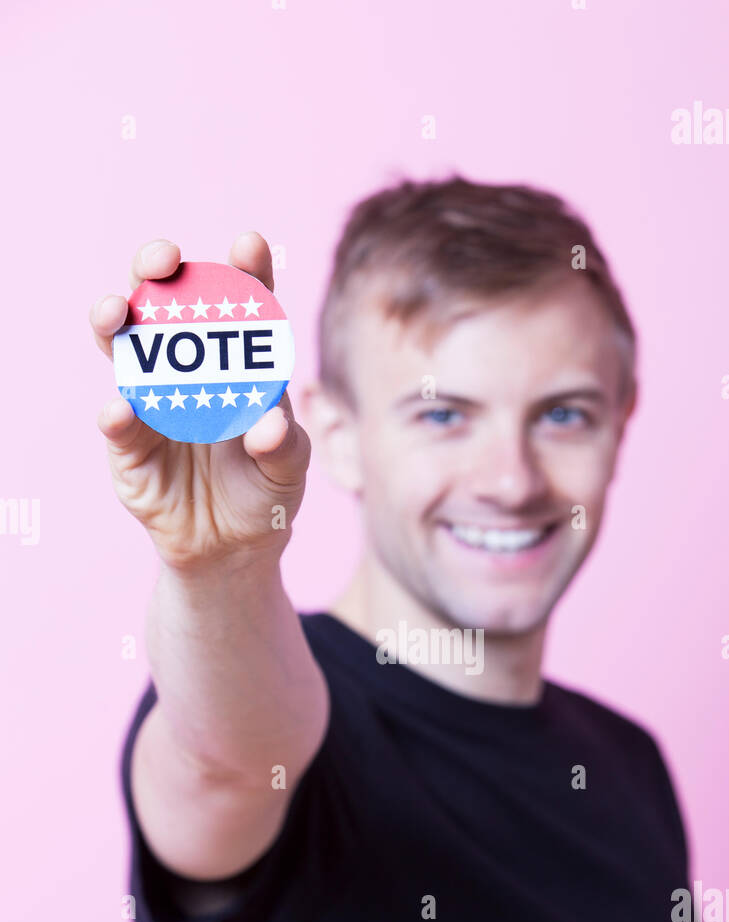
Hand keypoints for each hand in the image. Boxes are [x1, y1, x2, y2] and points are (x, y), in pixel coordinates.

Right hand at [91, 232, 309, 572]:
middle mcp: (187, 369)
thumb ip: (285, 447)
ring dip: (116, 322)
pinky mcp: (129, 446)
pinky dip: (117, 413)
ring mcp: (152, 402)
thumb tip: (268, 425)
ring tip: (118, 312)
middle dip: (159, 271)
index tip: (249, 244)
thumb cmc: (265, 492)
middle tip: (165, 259)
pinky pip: (118, 424)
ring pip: (124, 346)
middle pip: (166, 303)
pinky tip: (121, 408)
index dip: (245, 270)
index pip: (241, 305)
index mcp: (237, 362)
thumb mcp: (290, 472)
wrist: (233, 548)